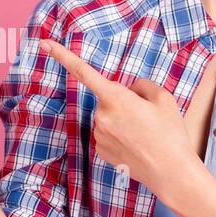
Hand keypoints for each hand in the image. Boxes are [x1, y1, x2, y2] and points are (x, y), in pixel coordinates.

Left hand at [39, 38, 197, 197]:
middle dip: (124, 103)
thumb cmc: (170, 133)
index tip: (44, 44)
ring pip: (108, 117)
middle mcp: (101, 116)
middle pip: (109, 99)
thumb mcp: (163, 98)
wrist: (171, 172)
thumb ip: (141, 85)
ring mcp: (98, 135)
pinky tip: (136, 146)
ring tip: (145, 134)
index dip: (62, 56)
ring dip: (123, 121)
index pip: (83, 72)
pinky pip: (108, 134)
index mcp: (116, 98)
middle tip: (147, 118)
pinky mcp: (100, 151)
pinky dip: (120, 137)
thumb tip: (129, 90)